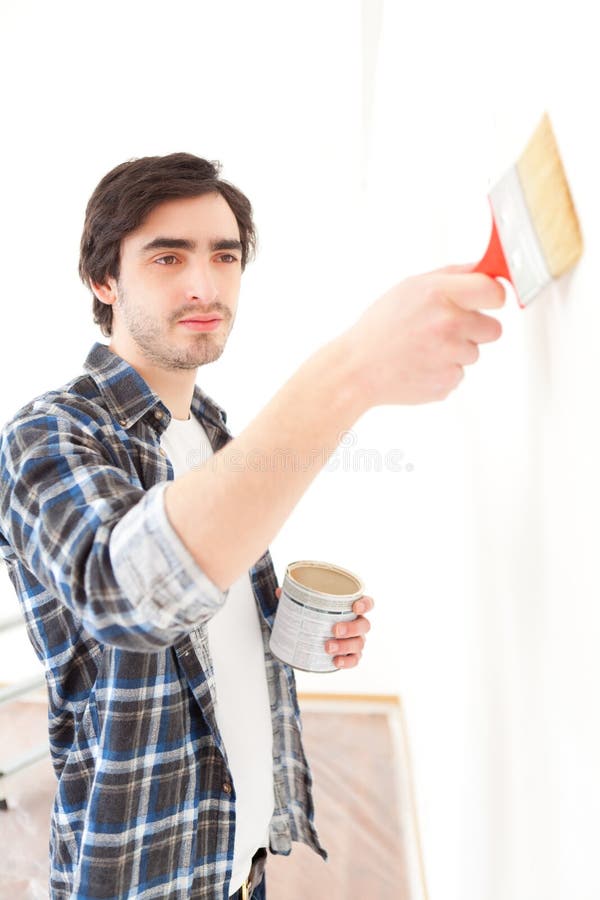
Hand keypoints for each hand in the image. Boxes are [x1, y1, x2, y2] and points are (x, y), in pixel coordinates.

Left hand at [275, 589, 373, 669]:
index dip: (365, 604)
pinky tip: (335, 661)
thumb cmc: (316, 615)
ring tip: (328, 647)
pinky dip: (346, 661)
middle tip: (335, 630)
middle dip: (351, 628)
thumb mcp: (307, 605)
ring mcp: (356, 640)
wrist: (313, 636)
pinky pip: (354, 660)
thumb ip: (296, 597)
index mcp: (352, 608)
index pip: (367, 603)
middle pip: (364, 625)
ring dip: (345, 646)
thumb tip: (280, 591)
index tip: (355, 606)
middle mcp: (358, 624)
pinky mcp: (350, 655)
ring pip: (359, 643)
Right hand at [344, 266, 504, 406]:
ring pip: (475, 353)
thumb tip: (485, 270)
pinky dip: (444, 371)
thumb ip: (452, 276)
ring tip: (425, 348)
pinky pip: (460, 373)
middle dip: (475, 329)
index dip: (493, 297)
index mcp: (439, 294)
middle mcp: (447, 324)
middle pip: (493, 329)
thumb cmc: (381, 327)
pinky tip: (421, 365)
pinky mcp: (447, 382)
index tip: (487, 300)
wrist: (357, 369)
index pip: (495, 292)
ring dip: (456, 351)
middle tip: (446, 329)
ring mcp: (449, 356)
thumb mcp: (410, 287)